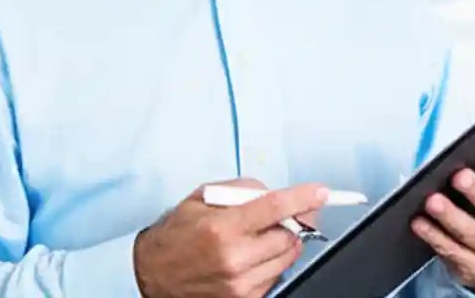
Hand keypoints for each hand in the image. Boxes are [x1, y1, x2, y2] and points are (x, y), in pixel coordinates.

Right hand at [133, 178, 328, 297]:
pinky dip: (272, 262)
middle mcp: (233, 258)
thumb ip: (239, 190)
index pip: (273, 208)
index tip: (320, 193)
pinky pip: (277, 275)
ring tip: (258, 236)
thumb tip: (272, 191)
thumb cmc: (175, 235)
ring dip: (283, 242)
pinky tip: (251, 255)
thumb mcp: (200, 199)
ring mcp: (241, 283)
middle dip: (291, 221)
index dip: (302, 198)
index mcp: (220, 228)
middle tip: (282, 215)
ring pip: (287, 257)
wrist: (154, 272)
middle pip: (288, 235)